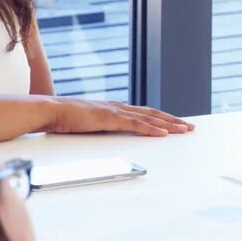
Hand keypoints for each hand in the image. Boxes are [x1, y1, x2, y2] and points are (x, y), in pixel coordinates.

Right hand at [42, 97, 193, 137]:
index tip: (175, 124)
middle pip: (153, 113)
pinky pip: (136, 125)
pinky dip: (151, 129)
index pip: (144, 113)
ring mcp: (115, 111)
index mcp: (114, 108)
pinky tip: (163, 133)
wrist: (51, 110)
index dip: (161, 118)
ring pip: (149, 118)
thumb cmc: (64, 118)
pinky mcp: (110, 118)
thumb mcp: (87, 123)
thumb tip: (103, 132)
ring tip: (184, 130)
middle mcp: (118, 107)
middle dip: (173, 120)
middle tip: (190, 127)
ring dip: (169, 124)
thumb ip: (98, 126)